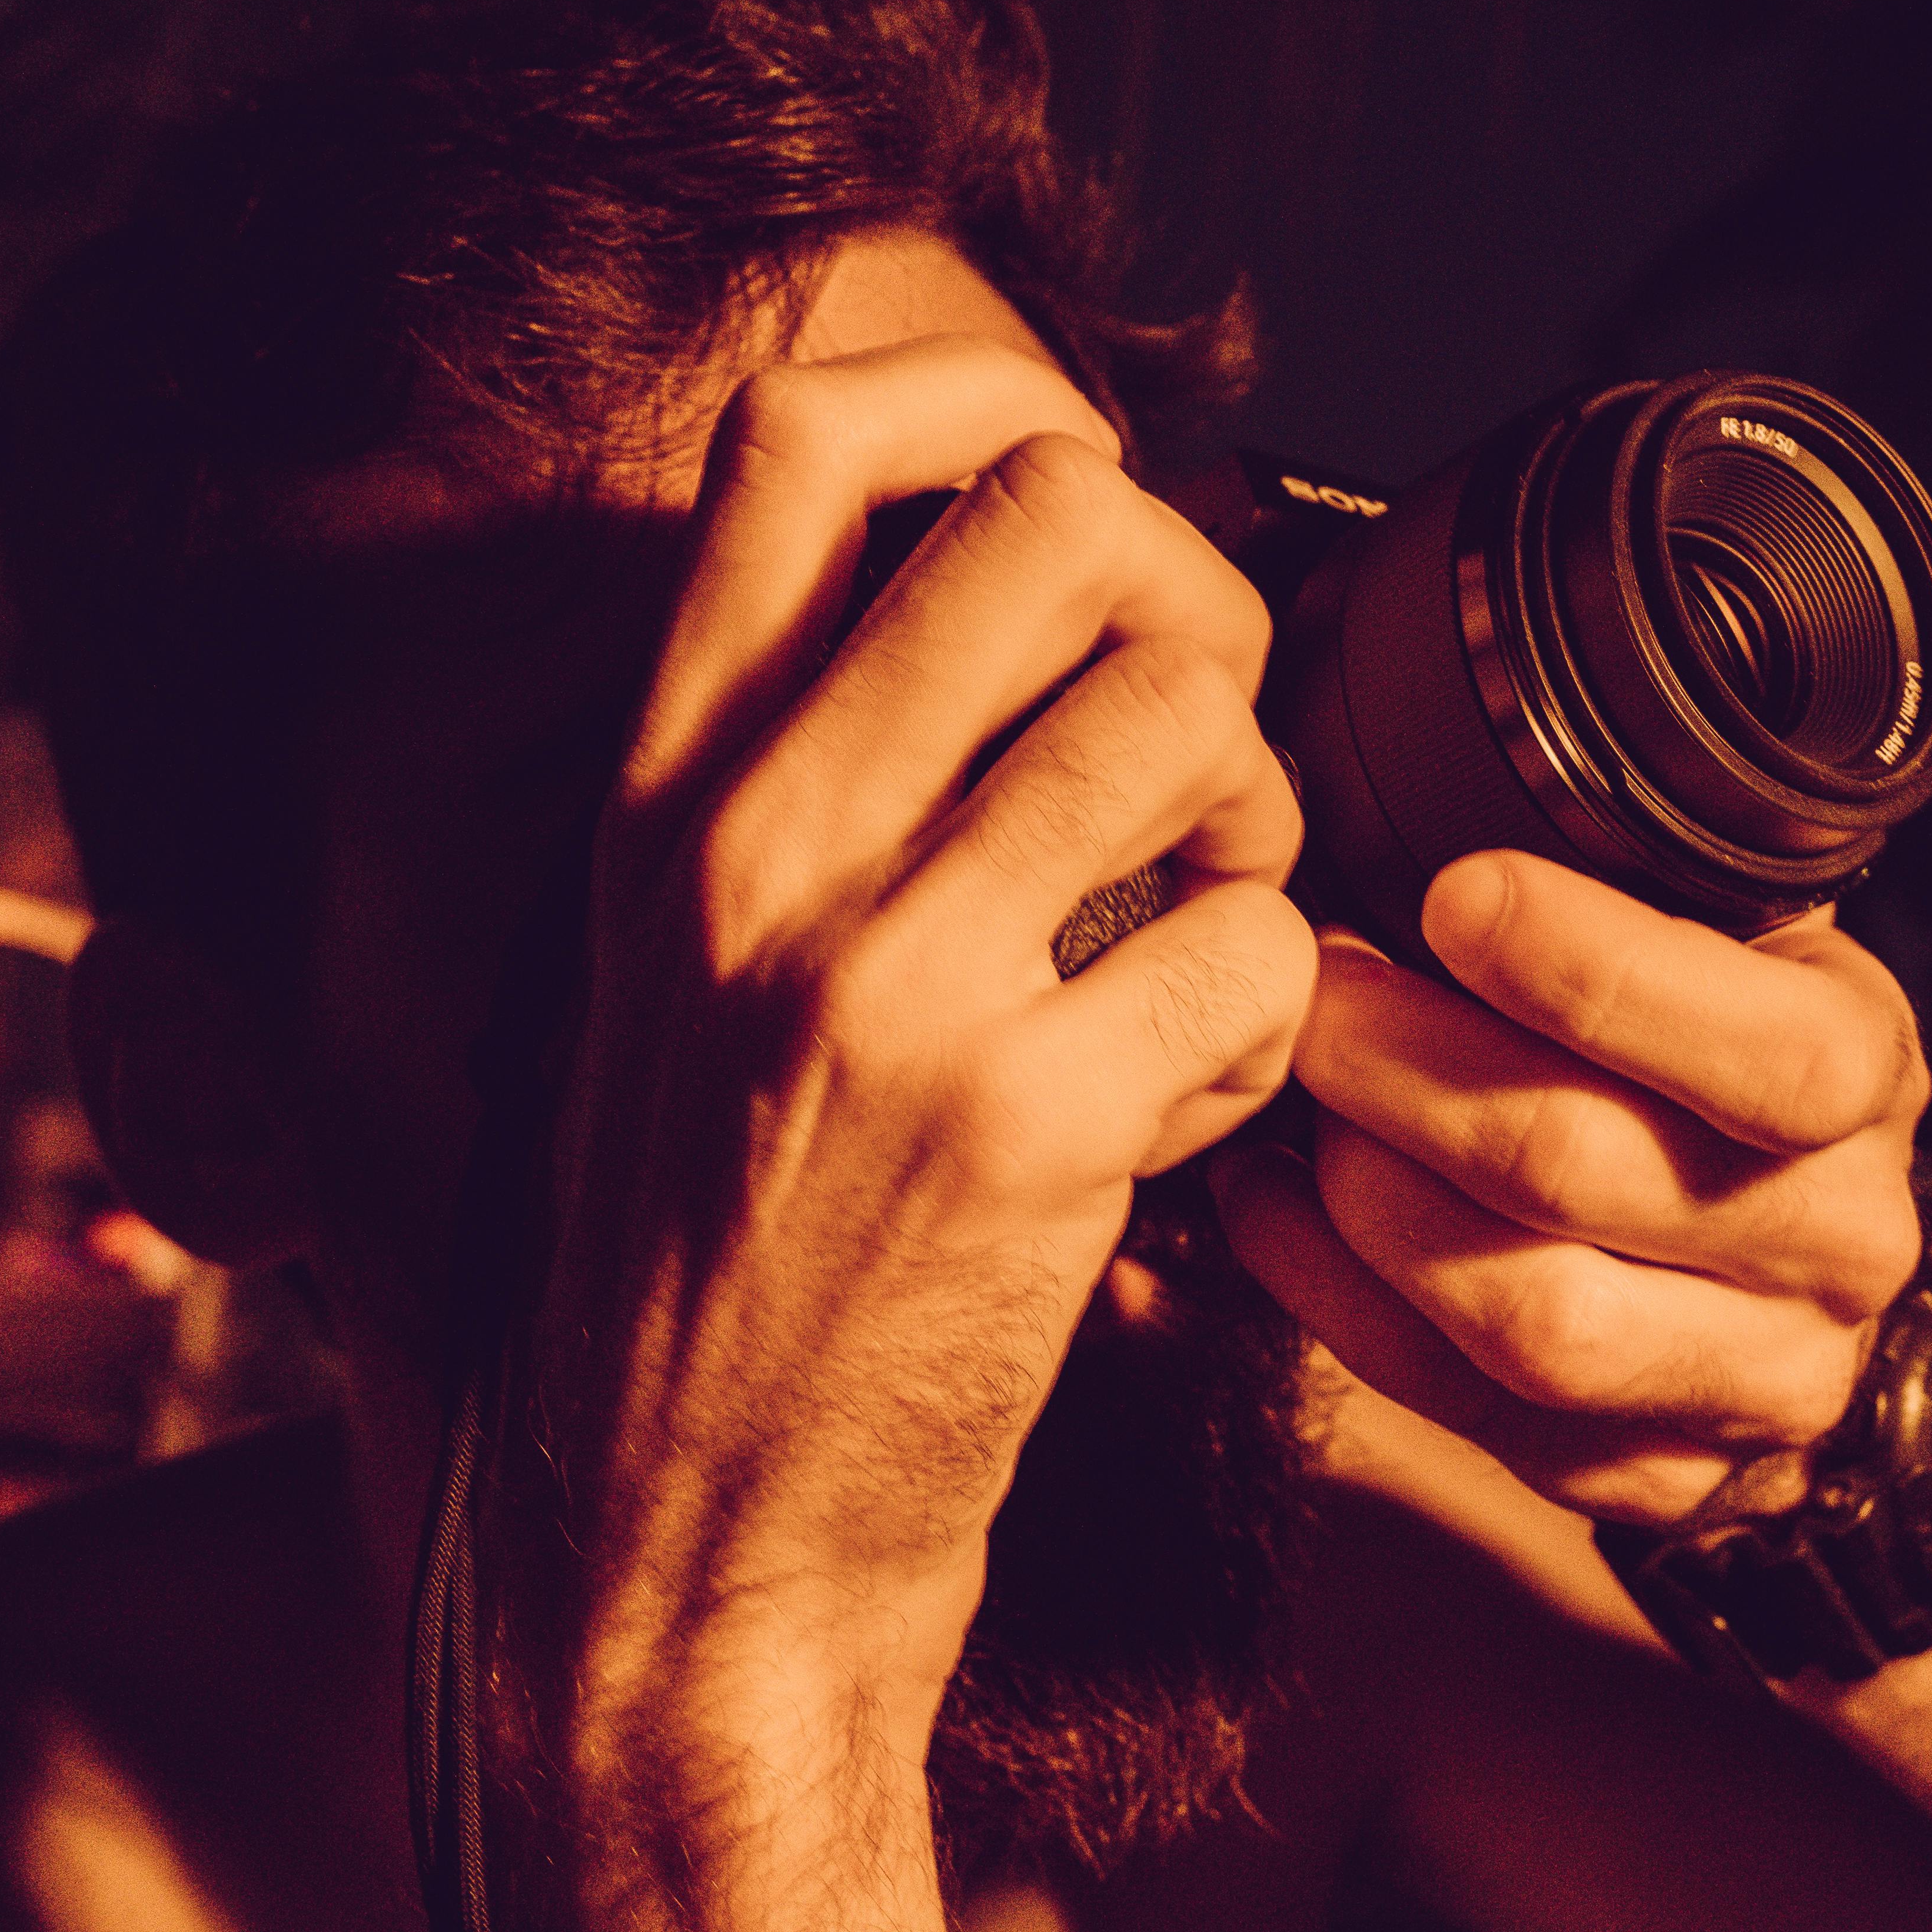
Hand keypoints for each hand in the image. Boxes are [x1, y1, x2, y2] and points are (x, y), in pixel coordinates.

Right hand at [514, 334, 1316, 1707]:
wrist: (688, 1541)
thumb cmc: (718, 1247)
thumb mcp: (676, 969)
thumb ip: (810, 773)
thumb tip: (1035, 587)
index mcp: (667, 797)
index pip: (803, 439)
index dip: (984, 390)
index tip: (1075, 477)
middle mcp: (760, 853)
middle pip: (1059, 519)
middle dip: (1188, 599)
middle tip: (1190, 739)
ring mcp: (890, 982)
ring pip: (1194, 713)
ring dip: (1254, 816)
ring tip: (1197, 932)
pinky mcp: (1029, 1125)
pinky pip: (1256, 944)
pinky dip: (1264, 1020)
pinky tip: (1182, 1103)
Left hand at [1211, 849, 1925, 1527]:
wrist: (1807, 1288)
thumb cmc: (1729, 1071)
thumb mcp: (1743, 950)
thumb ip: (1638, 903)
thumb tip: (1443, 838)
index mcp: (1864, 1081)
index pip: (1760, 1050)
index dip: (1588, 969)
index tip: (1453, 894)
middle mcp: (1834, 1244)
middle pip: (1587, 1173)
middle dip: (1407, 1067)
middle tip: (1310, 991)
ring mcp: (1748, 1383)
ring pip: (1524, 1316)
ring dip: (1365, 1195)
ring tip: (1296, 1099)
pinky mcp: (1646, 1478)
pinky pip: (1457, 1405)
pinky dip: (1329, 1293)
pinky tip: (1267, 1197)